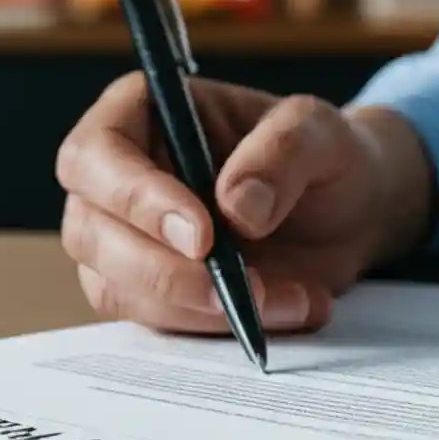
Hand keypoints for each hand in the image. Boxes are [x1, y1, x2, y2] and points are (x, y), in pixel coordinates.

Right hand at [56, 73, 431, 334]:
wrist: (347, 212)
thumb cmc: (322, 155)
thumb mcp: (321, 132)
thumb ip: (284, 152)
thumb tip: (237, 206)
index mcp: (141, 112)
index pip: (96, 154)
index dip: (135, 198)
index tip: (201, 236)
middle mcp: (117, 177)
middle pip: (91, 231)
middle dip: (165, 271)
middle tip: (244, 286)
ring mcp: (124, 239)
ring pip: (118, 288)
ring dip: (199, 309)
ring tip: (289, 299)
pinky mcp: (148, 291)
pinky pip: (155, 323)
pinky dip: (216, 327)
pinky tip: (282, 310)